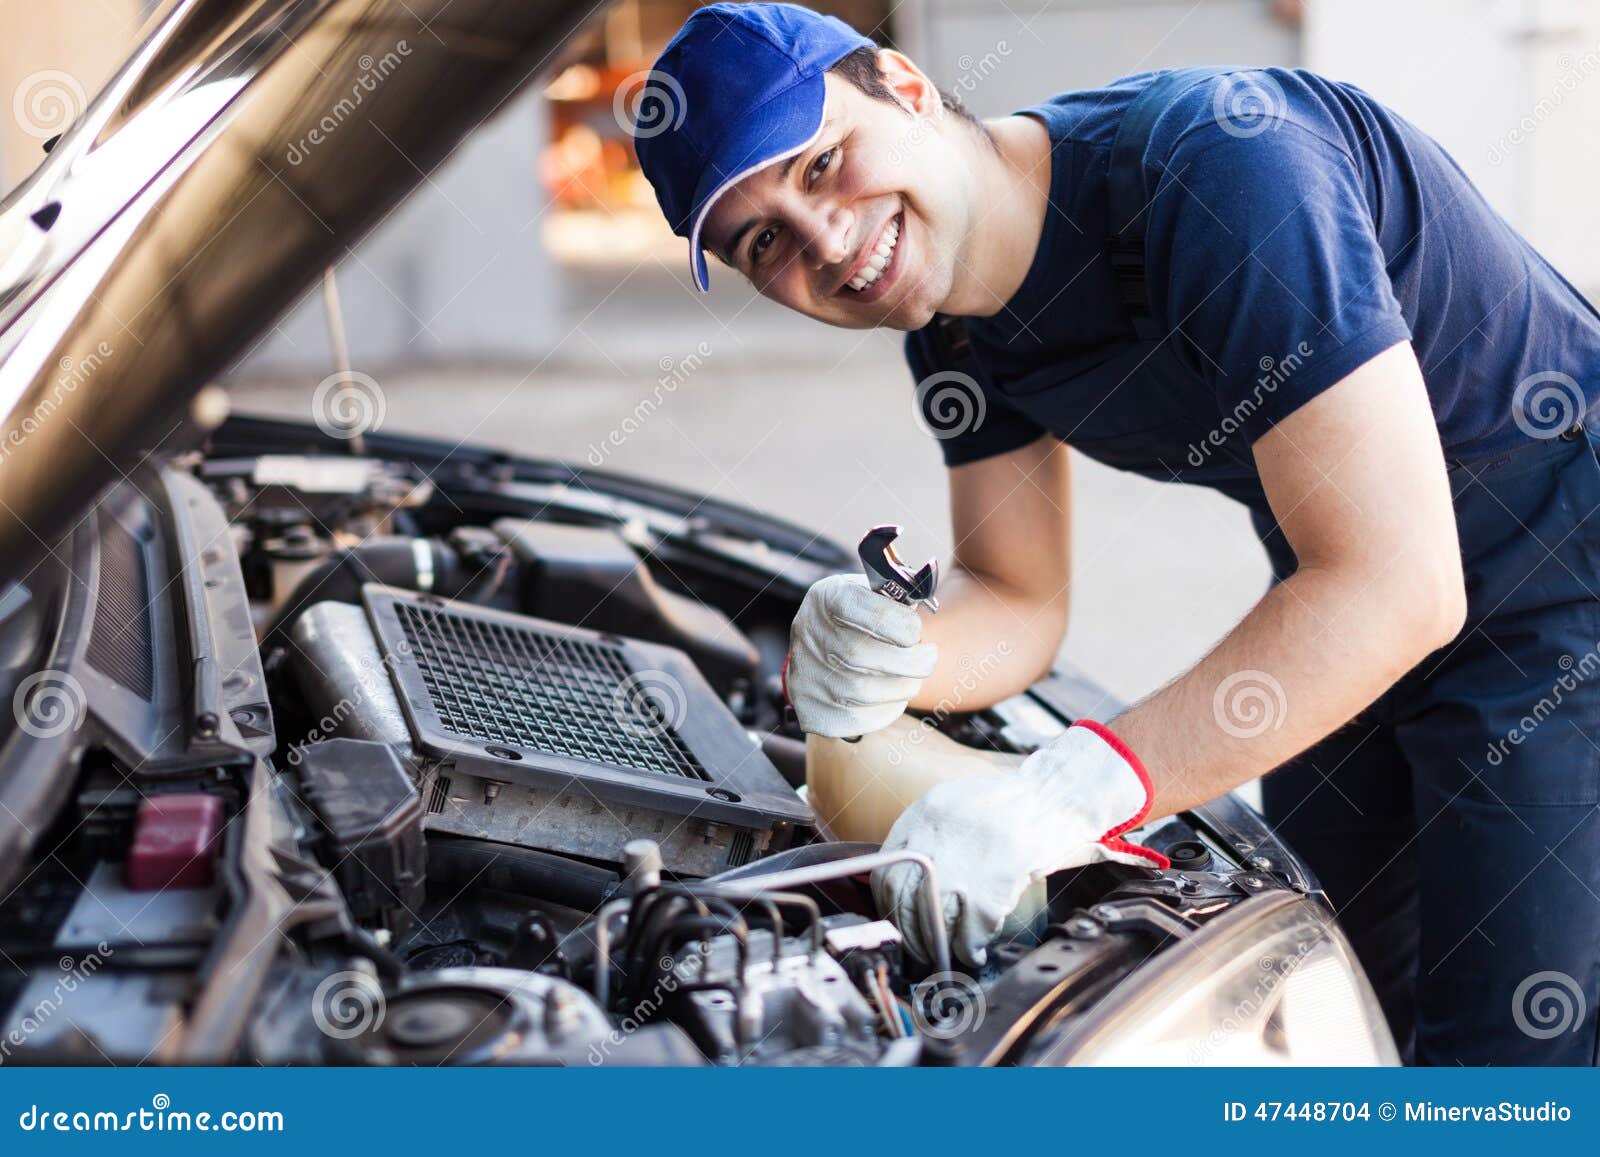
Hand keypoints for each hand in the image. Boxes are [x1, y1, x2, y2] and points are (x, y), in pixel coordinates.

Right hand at [785, 574, 937, 737]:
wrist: (818, 650)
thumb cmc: (857, 618)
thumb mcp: (870, 592)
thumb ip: (896, 596)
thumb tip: (923, 603)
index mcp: (827, 598)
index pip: (867, 612)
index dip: (902, 624)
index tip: (915, 630)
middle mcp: (810, 635)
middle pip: (864, 656)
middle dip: (911, 661)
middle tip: (929, 657)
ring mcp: (807, 676)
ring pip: (867, 692)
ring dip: (903, 686)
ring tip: (912, 675)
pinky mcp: (812, 710)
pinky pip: (861, 719)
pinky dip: (886, 708)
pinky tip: (888, 694)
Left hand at [871, 720, 1168, 966]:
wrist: (1059, 794)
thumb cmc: (1018, 801)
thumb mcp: (960, 802)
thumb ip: (935, 833)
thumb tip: (919, 877)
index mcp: (925, 813)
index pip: (887, 868)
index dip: (890, 902)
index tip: (900, 916)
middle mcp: (935, 837)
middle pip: (903, 899)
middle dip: (911, 931)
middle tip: (921, 946)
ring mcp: (962, 863)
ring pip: (932, 920)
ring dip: (938, 945)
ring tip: (949, 952)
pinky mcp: (991, 885)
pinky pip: (970, 931)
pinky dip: (970, 947)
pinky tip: (977, 949)